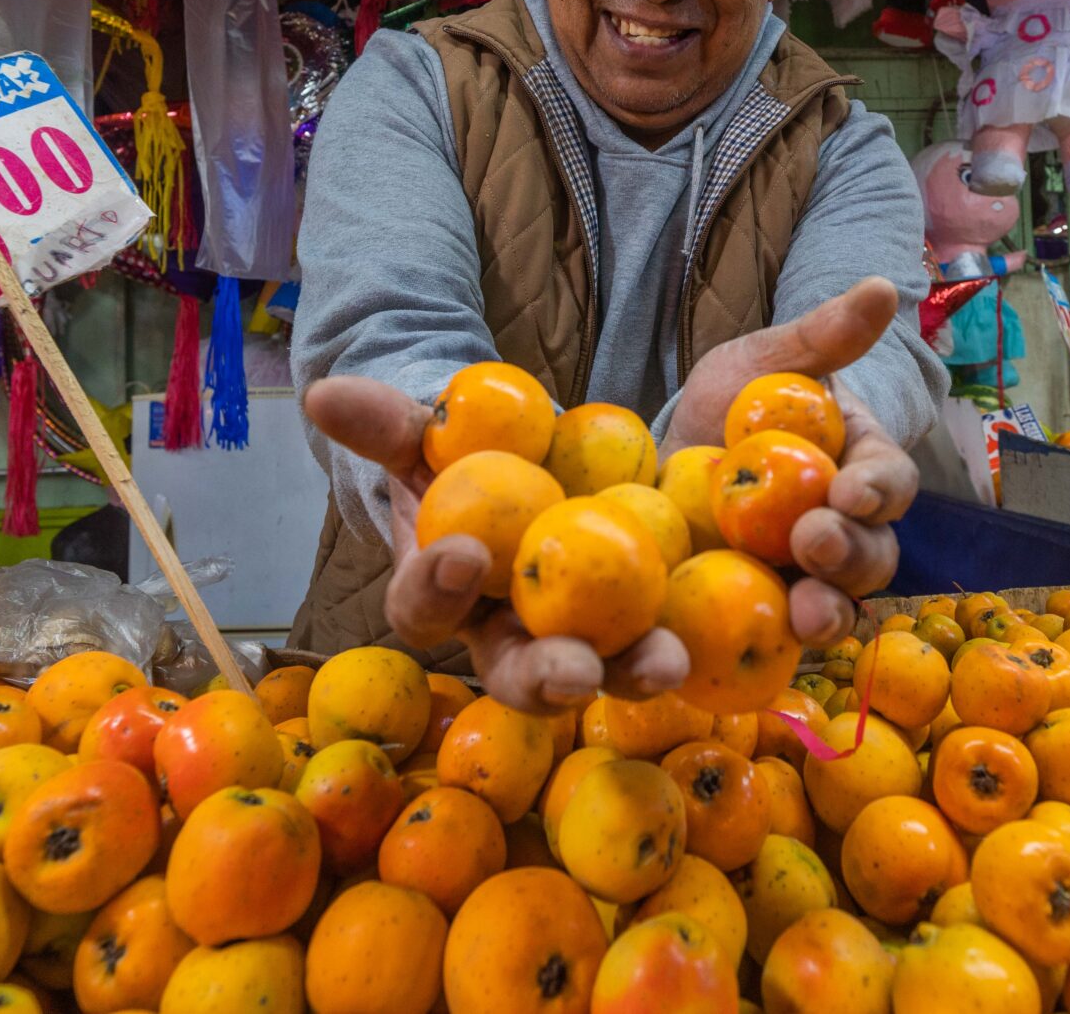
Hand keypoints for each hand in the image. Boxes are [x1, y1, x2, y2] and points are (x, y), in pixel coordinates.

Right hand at [302, 377, 689, 714]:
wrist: (539, 459)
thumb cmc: (465, 453)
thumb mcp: (426, 433)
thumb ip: (384, 421)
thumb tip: (321, 392)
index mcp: (446, 599)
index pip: (424, 612)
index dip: (436, 593)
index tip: (463, 555)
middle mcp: (513, 637)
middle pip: (522, 676)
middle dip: (548, 678)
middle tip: (577, 668)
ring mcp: (587, 638)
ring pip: (609, 670)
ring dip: (637, 671)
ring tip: (667, 660)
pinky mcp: (654, 618)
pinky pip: (678, 633)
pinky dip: (704, 631)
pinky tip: (747, 620)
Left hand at [663, 276, 920, 648]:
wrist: (658, 459)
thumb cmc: (723, 405)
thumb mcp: (760, 362)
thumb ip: (819, 338)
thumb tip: (880, 285)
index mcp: (857, 467)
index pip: (888, 479)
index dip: (879, 487)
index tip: (851, 488)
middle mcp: (845, 530)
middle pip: (874, 554)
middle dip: (852, 553)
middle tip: (814, 541)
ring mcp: (805, 580)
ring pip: (838, 606)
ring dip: (829, 611)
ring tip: (805, 613)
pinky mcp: (762, 618)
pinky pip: (776, 642)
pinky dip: (771, 647)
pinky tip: (754, 646)